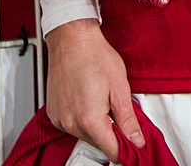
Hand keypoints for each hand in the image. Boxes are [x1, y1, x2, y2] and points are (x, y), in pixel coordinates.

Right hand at [44, 19, 143, 160]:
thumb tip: (137, 140)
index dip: (127, 148)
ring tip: (100, 100)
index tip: (133, 141)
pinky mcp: (54, 113)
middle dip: (111, 133)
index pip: (113, 152)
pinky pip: (72, 126)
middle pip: (98, 144)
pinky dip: (81, 119)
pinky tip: (86, 100)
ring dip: (96, 126)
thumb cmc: (94, 55)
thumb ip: (129, 120)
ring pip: (85, 136)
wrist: (71, 37)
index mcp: (90, 120)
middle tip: (116, 110)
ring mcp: (60, 118)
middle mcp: (71, 123)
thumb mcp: (120, 87)